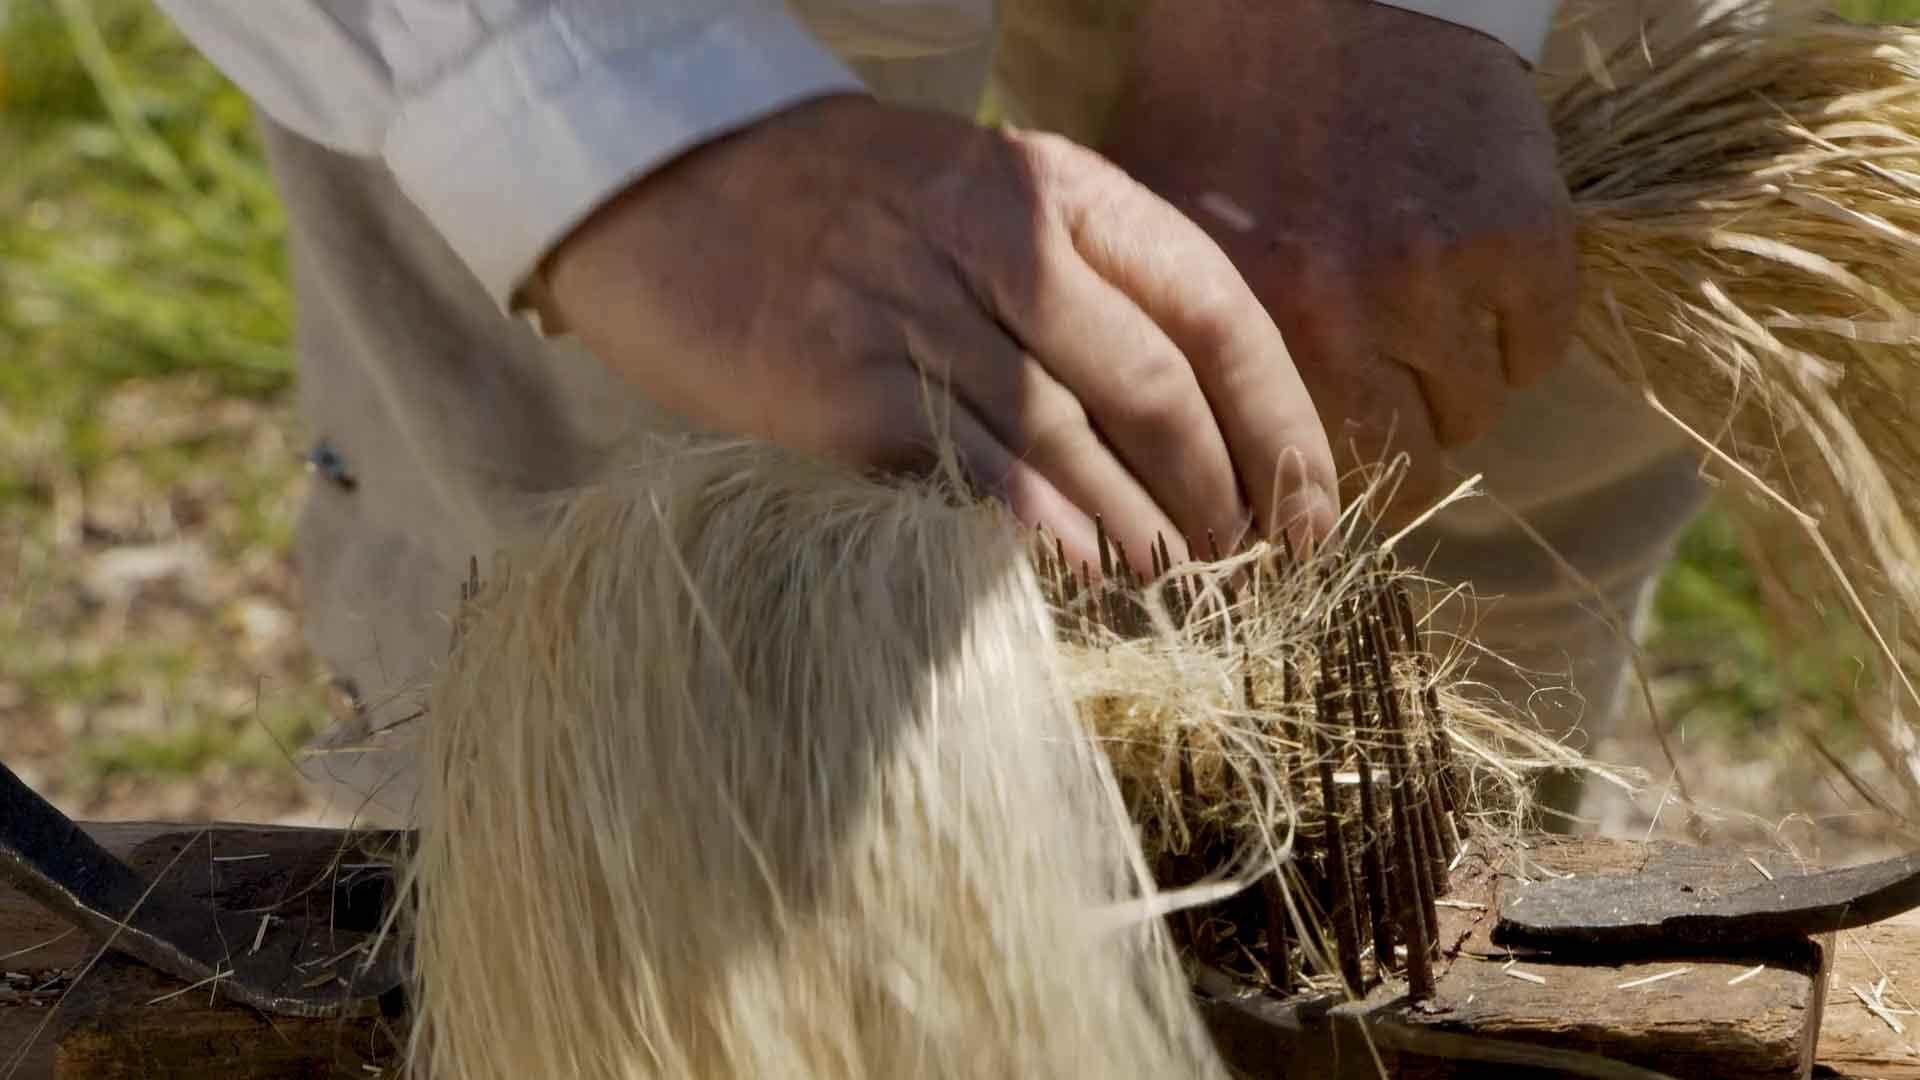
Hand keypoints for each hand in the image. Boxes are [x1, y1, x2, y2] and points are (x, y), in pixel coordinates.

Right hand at [538, 95, 1336, 570]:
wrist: (664, 183)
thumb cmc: (836, 204)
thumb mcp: (976, 197)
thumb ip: (1076, 285)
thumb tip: (1180, 417)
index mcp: (1054, 187)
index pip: (1212, 305)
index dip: (1277, 417)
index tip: (1310, 505)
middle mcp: (1003, 242)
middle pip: (1155, 386)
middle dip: (1218, 493)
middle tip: (1240, 564)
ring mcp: (921, 317)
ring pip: (1073, 440)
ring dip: (1143, 530)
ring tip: (1177, 587)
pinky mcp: (845, 391)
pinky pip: (972, 473)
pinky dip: (1041, 531)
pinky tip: (1085, 575)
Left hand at [1103, 0, 1577, 516]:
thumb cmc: (1221, 96)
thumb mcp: (1157, 228)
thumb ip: (1171, 348)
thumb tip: (1174, 467)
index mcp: (1239, 323)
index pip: (1292, 485)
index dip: (1308, 497)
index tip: (1312, 492)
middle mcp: (1340, 316)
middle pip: (1398, 472)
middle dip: (1390, 454)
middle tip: (1382, 413)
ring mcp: (1439, 278)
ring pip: (1473, 414)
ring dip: (1453, 386)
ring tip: (1422, 325)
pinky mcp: (1523, 236)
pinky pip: (1538, 349)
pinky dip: (1517, 330)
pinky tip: (1477, 282)